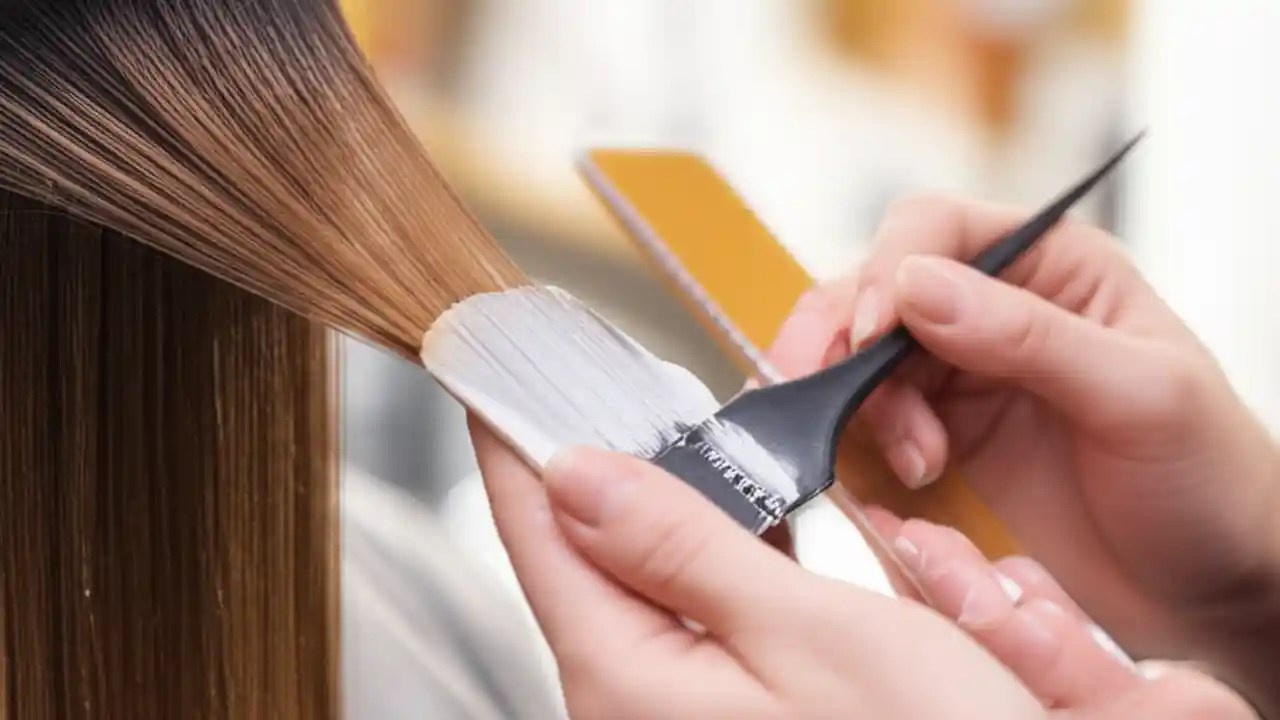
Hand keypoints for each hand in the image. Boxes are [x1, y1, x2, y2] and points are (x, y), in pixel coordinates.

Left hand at [470, 418, 1254, 717]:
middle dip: (586, 460)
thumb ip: (685, 549)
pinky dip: (702, 555)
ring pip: (632, 577)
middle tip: (595, 379)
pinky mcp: (718, 712)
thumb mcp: (809, 631)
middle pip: (574, 551)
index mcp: (627, 678)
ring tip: (666, 430)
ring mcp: (669, 711)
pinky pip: (683, 612)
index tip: (500, 367)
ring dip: (653, 502)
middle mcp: (628, 703)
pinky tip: (736, 520)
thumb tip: (578, 474)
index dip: (513, 437)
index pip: (535, 529)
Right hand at [769, 195, 1279, 708]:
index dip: (887, 269)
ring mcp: (956, 381)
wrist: (1208, 595)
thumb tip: (916, 286)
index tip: (874, 333)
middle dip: (847, 343)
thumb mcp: (1142, 395)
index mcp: (1050, 268)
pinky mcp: (935, 445)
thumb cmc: (1209, 480)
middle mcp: (990, 312)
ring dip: (859, 406)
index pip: (934, 228)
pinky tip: (906, 480)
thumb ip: (1030, 335)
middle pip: (872, 290)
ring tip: (919, 461)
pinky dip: (859, 449)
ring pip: (854, 360)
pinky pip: (864, 428)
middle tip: (843, 400)